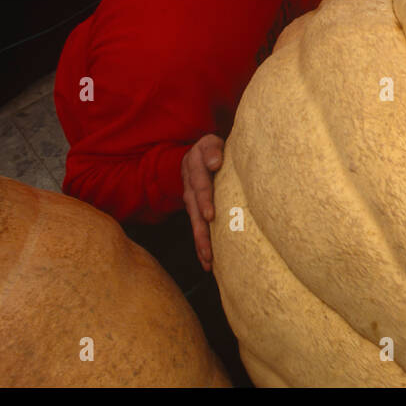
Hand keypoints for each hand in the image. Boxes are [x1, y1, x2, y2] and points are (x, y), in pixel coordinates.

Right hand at [181, 133, 224, 271]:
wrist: (197, 153)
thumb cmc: (211, 148)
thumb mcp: (210, 142)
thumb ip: (212, 150)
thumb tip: (215, 163)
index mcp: (194, 168)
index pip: (200, 185)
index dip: (204, 200)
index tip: (211, 215)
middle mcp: (189, 186)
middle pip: (194, 211)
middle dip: (201, 231)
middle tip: (209, 249)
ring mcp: (190, 199)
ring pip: (195, 223)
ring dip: (201, 243)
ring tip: (209, 261)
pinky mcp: (194, 210)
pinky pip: (197, 228)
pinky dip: (201, 245)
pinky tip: (208, 262)